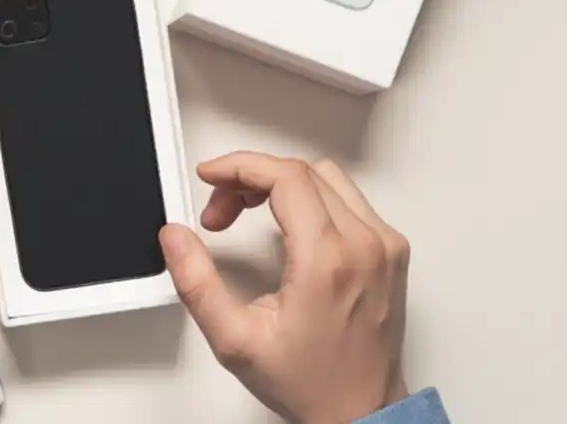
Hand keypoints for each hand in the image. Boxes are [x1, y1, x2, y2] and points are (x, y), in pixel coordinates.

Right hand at [162, 153, 410, 423]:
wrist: (362, 410)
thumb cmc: (311, 382)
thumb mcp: (235, 340)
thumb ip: (197, 283)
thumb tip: (175, 238)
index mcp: (326, 262)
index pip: (285, 176)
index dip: (239, 166)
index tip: (211, 175)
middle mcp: (364, 245)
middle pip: (302, 171)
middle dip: (250, 180)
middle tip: (220, 212)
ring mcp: (384, 246)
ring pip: (327, 178)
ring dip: (281, 185)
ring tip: (249, 214)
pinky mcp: (391, 251)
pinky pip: (348, 199)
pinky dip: (310, 199)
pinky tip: (287, 225)